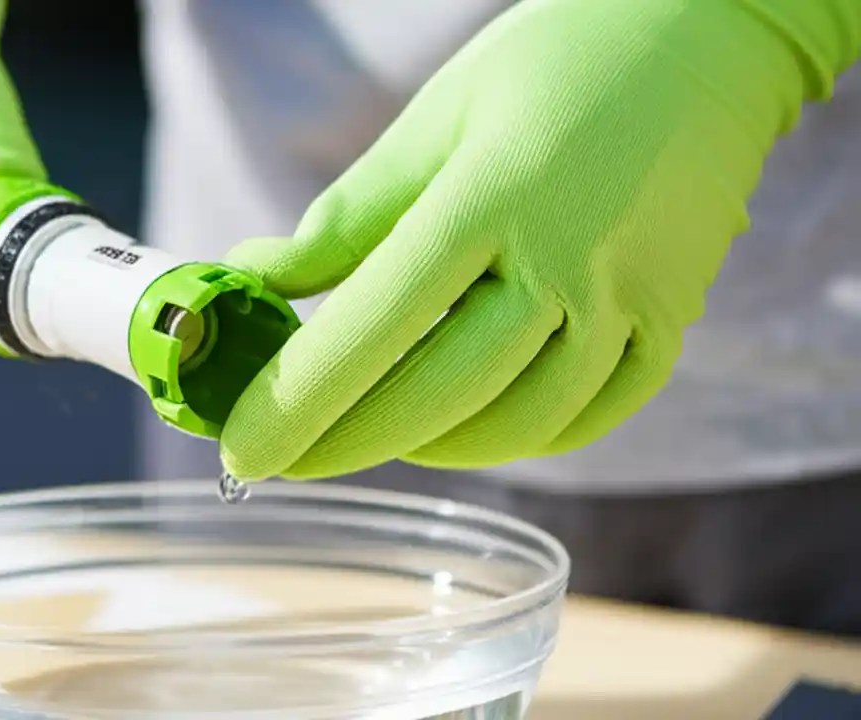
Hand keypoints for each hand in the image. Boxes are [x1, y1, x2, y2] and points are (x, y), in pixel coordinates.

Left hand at [221, 0, 859, 478]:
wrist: (706, 39)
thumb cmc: (553, 63)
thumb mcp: (435, 119)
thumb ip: (349, 215)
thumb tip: (261, 275)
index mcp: (492, 197)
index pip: (374, 325)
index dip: (299, 398)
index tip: (244, 446)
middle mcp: (570, 261)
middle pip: (440, 394)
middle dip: (345, 443)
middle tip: (285, 461)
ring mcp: (631, 301)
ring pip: (519, 422)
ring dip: (430, 446)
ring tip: (370, 435)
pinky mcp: (672, 324)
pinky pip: (592, 415)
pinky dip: (519, 437)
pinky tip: (466, 428)